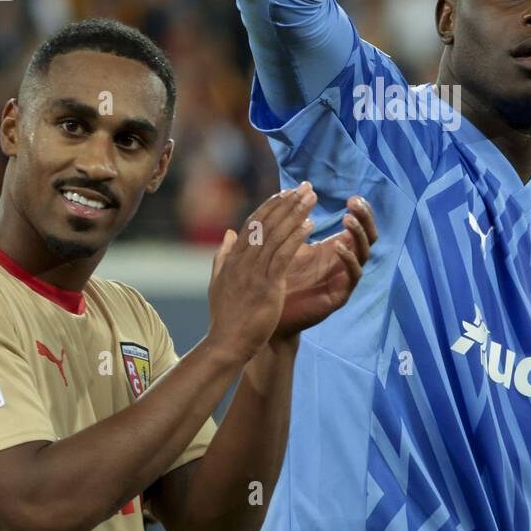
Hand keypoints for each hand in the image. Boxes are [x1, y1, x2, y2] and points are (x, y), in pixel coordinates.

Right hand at [205, 182, 315, 364]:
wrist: (226, 343)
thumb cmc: (226, 317)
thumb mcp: (219, 282)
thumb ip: (223, 257)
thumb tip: (228, 233)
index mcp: (232, 258)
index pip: (253, 224)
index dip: (270, 206)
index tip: (286, 193)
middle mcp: (242, 260)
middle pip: (267, 223)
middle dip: (288, 203)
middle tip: (305, 188)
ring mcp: (254, 272)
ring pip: (277, 234)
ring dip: (296, 213)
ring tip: (312, 199)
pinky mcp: (267, 285)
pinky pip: (284, 255)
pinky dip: (297, 237)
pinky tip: (311, 225)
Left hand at [275, 195, 377, 338]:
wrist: (271, 313)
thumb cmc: (279, 278)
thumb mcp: (287, 243)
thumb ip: (293, 221)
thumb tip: (292, 190)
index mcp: (336, 248)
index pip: (359, 225)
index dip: (361, 210)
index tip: (352, 197)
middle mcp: (345, 262)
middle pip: (369, 236)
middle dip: (365, 218)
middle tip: (354, 204)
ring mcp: (344, 278)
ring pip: (364, 253)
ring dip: (358, 234)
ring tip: (347, 219)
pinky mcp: (340, 295)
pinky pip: (353, 275)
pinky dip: (349, 259)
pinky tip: (338, 246)